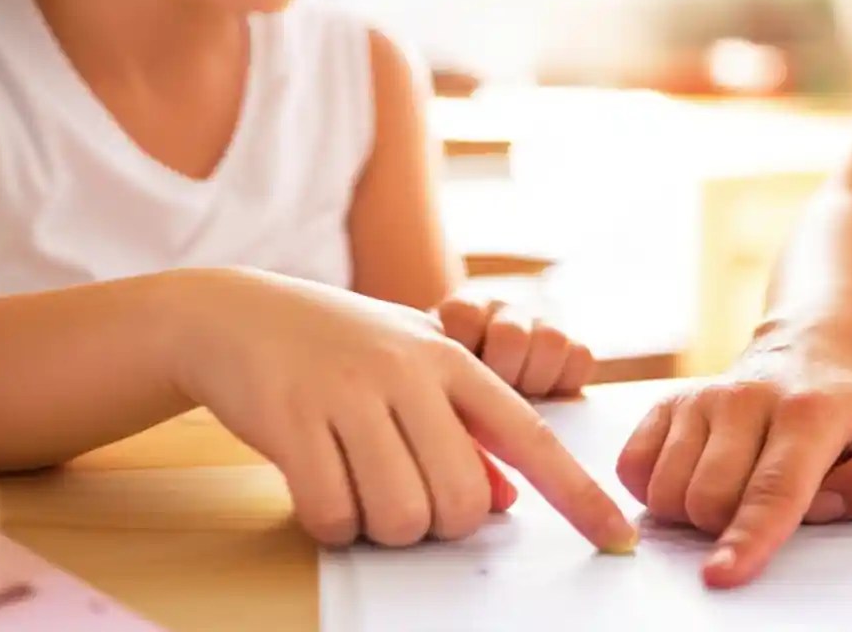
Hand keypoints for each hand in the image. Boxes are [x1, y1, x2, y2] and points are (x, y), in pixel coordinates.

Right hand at [162, 269, 634, 551]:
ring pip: (401, 517)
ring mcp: (350, 392)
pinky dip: (330, 522)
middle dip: (437, 525)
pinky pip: (334, 515)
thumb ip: (463, 432)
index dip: (578, 495)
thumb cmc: (338, 349)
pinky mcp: (292, 418)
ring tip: (357, 485)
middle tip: (403, 495)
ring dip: (379, 527)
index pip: (532, 437)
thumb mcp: (411, 373)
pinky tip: (318, 487)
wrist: (234, 312)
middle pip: (461, 503)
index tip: (617, 539)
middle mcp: (410, 372)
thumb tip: (506, 501)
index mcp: (452, 361)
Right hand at [616, 333, 851, 587]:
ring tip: (732, 488)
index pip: (774, 489)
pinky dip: (656, 489)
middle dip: (728, 526)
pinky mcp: (666, 403)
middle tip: (759, 505)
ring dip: (693, 512)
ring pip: (668, 492)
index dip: (748, 538)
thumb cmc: (845, 409)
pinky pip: (633, 470)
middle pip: (710, 501)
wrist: (803, 350)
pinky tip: (695, 475)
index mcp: (808, 412)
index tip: (722, 574)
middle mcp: (746, 398)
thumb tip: (829, 504)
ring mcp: (700, 398)